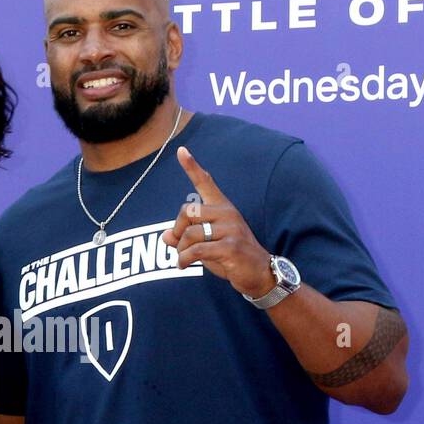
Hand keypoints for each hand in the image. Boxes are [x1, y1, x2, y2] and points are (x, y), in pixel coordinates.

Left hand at [162, 145, 275, 298]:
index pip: (206, 182)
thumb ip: (186, 238)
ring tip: (183, 259)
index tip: (181, 150)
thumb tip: (165, 236)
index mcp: (223, 208)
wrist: (259, 273)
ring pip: (190, 233)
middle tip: (178, 245)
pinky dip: (184, 259)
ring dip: (180, 249)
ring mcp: (230, 230)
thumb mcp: (207, 245)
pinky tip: (183, 265)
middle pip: (188, 211)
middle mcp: (227, 213)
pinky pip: (196, 250)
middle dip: (177, 229)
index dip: (192, 167)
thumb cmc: (231, 257)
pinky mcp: (230, 247)